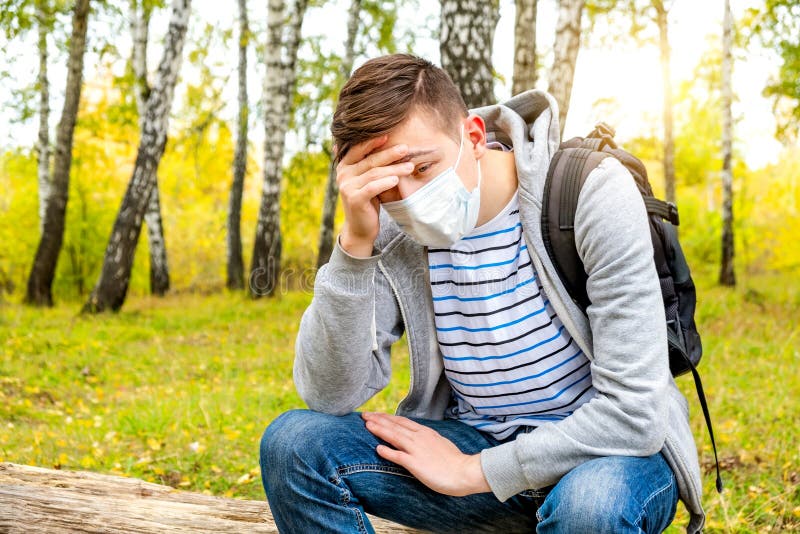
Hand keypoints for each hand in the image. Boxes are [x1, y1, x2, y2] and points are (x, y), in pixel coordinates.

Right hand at [336, 137, 413, 256]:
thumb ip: (371, 163)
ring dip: (394, 169)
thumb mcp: (368, 179)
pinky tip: (396, 179)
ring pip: (374, 173)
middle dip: (389, 154)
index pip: (358, 148)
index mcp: (344, 165)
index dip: (373, 141)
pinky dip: (385, 182)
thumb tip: (387, 141)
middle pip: (369, 160)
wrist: (360, 228)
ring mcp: (347, 187)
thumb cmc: (368, 200)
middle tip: (406, 149)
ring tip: (409, 167)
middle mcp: (343, 174)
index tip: (390, 134)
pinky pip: (372, 187)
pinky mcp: (354, 199)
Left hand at [361, 412, 490, 496]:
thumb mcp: (439, 443)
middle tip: (364, 415)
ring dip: (380, 429)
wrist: (465, 472)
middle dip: (379, 419)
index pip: (402, 421)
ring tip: (367, 424)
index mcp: (425, 432)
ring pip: (395, 436)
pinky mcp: (416, 464)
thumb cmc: (454, 461)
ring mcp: (417, 450)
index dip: (387, 417)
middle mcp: (419, 438)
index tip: (376, 414)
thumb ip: (426, 440)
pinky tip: (378, 449)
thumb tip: (416, 438)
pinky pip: (399, 456)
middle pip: (395, 425)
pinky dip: (388, 452)